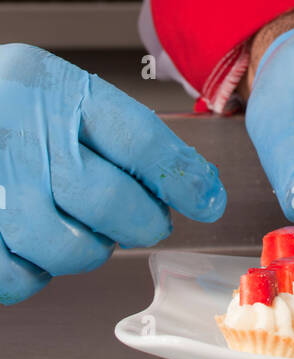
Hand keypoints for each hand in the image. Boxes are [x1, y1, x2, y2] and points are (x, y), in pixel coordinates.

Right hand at [0, 43, 225, 304]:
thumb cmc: (3, 101)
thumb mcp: (49, 86)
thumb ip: (107, 125)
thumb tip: (183, 177)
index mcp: (47, 83)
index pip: (135, 135)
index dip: (180, 175)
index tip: (207, 199)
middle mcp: (15, 127)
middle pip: (103, 195)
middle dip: (140, 220)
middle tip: (150, 222)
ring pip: (60, 243)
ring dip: (88, 250)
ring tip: (91, 235)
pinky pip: (11, 273)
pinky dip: (35, 274)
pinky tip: (41, 253)